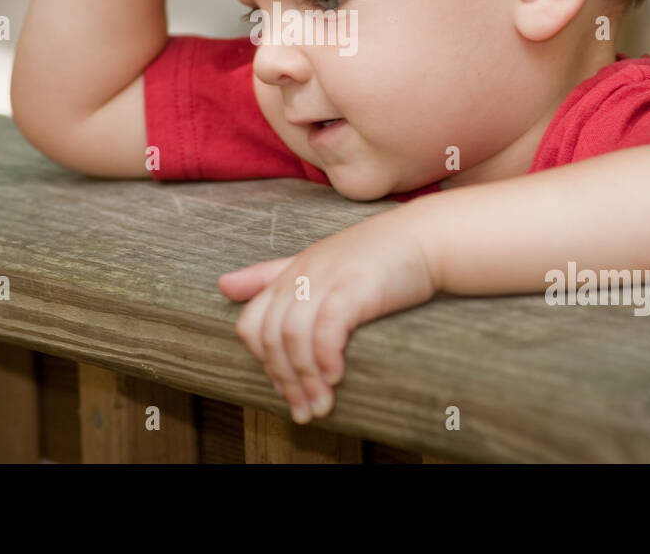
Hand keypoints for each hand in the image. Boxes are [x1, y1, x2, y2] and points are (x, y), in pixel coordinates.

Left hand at [219, 213, 438, 423]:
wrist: (427, 238)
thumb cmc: (377, 257)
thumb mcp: (317, 263)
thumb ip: (270, 276)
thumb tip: (222, 285)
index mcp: (291, 272)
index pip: (251, 323)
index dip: (264, 362)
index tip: (287, 389)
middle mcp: (302, 274)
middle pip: (270, 337)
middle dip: (284, 381)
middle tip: (305, 411)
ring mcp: (326, 279)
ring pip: (293, 338)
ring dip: (305, 379)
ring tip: (322, 404)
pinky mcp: (353, 286)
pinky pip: (325, 329)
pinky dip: (325, 358)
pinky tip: (337, 377)